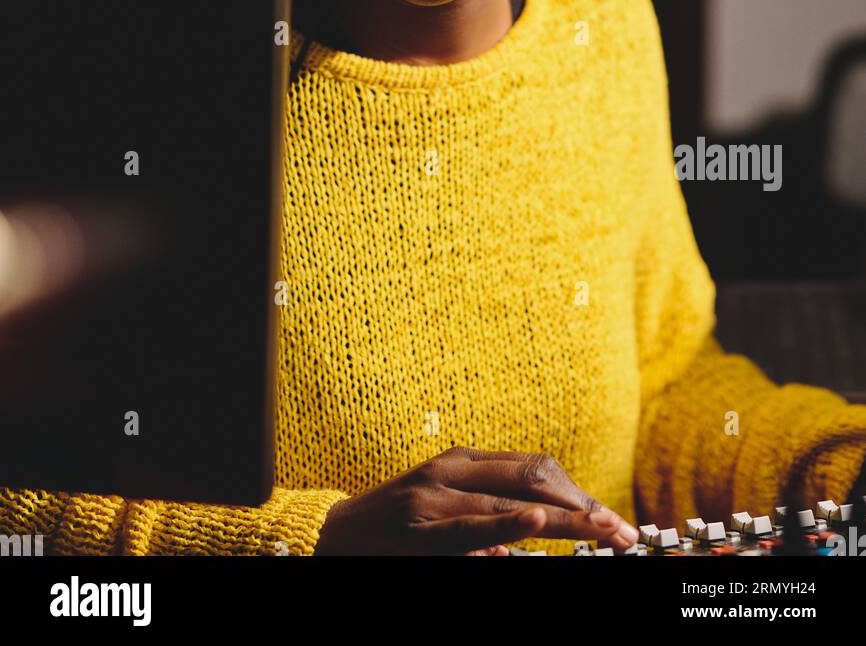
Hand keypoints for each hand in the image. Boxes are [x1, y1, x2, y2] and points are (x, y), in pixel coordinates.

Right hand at [314, 446, 639, 555]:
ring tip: (605, 533)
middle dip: (585, 506)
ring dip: (567, 521)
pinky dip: (508, 523)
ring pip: (513, 501)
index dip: (579, 492)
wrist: (329, 539)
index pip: (535, 469)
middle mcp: (452, 471)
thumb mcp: (441, 513)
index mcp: (462, 462)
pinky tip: (537, 522)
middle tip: (625, 534)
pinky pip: (473, 527)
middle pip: (533, 478)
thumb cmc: (390, 530)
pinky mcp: (421, 527)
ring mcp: (436, 497)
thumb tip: (522, 545)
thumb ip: (483, 521)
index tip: (614, 521)